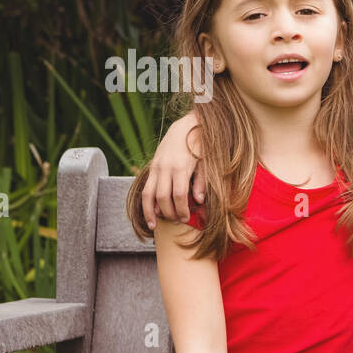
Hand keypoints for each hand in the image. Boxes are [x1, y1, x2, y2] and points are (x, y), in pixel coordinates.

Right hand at [143, 113, 202, 228]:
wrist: (187, 126)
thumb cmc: (201, 146)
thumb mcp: (206, 162)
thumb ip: (201, 181)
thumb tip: (199, 201)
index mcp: (181, 167)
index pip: (179, 195)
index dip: (181, 209)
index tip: (185, 219)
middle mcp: (165, 167)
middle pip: (163, 197)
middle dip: (169, 212)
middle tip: (177, 221)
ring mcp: (156, 166)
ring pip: (148, 193)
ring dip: (150, 211)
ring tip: (153, 225)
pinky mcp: (152, 166)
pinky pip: (145, 187)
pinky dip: (146, 201)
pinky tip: (150, 212)